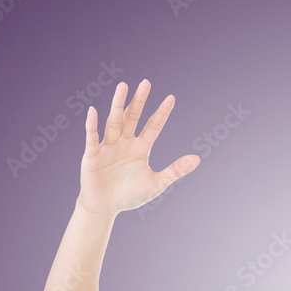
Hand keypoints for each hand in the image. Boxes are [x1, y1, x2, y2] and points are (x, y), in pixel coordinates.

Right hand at [78, 80, 199, 217]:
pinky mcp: (92, 155)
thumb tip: (197, 158)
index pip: (153, 126)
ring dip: (118, 104)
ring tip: (123, 86)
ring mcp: (108, 147)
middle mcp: (125, 143)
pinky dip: (92, 126)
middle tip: (146, 83)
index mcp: (140, 148)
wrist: (105, 207)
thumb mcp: (157, 183)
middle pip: (133, 117)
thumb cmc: (131, 195)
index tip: (171, 98)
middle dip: (139, 101)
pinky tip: (93, 111)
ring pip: (114, 122)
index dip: (161, 113)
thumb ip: (175, 170)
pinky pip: (92, 138)